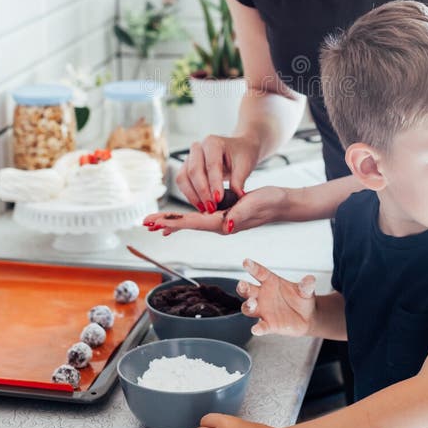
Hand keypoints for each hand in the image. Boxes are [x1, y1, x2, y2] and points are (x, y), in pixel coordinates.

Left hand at [143, 185, 289, 235]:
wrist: (282, 203)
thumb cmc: (270, 202)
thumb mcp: (255, 205)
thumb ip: (240, 215)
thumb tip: (225, 225)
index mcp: (224, 223)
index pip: (193, 223)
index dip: (173, 222)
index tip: (156, 223)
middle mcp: (220, 224)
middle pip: (187, 225)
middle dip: (166, 224)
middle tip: (145, 223)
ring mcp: (221, 220)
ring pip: (191, 222)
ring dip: (172, 222)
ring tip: (154, 224)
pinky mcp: (223, 214)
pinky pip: (198, 217)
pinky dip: (184, 218)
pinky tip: (176, 221)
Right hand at [176, 134, 258, 212]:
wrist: (236, 150)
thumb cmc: (241, 155)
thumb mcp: (244, 165)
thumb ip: (239, 180)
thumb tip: (237, 196)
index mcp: (213, 142)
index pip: (211, 164)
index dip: (214, 183)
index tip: (218, 199)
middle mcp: (198, 148)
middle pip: (194, 170)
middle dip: (202, 191)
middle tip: (212, 207)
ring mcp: (189, 158)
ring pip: (183, 178)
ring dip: (193, 195)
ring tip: (205, 208)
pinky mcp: (185, 168)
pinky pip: (182, 183)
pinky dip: (189, 195)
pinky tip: (200, 205)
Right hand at [237, 259, 315, 336]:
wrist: (308, 317)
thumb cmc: (302, 299)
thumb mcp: (306, 290)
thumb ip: (306, 285)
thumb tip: (310, 280)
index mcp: (271, 282)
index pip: (259, 273)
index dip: (252, 267)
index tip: (246, 262)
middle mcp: (263, 295)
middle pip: (248, 290)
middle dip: (243, 287)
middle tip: (242, 284)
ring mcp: (263, 310)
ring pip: (248, 307)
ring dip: (248, 305)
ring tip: (252, 304)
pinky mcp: (268, 325)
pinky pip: (260, 326)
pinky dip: (258, 328)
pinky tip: (257, 329)